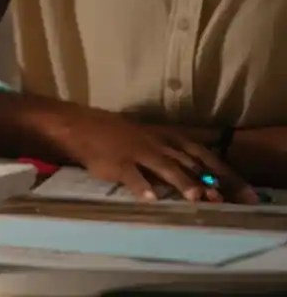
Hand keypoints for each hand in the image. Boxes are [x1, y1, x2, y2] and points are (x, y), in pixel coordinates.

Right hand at [52, 109, 257, 203]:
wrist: (84, 126)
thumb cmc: (120, 134)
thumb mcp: (152, 139)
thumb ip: (175, 157)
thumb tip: (203, 181)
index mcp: (169, 138)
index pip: (204, 155)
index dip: (224, 173)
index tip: (242, 192)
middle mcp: (158, 144)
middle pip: (189, 163)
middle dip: (207, 181)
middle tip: (222, 199)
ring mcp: (137, 152)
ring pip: (164, 167)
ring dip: (181, 181)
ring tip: (194, 197)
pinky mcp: (118, 163)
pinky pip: (132, 176)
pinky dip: (142, 187)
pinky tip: (151, 200)